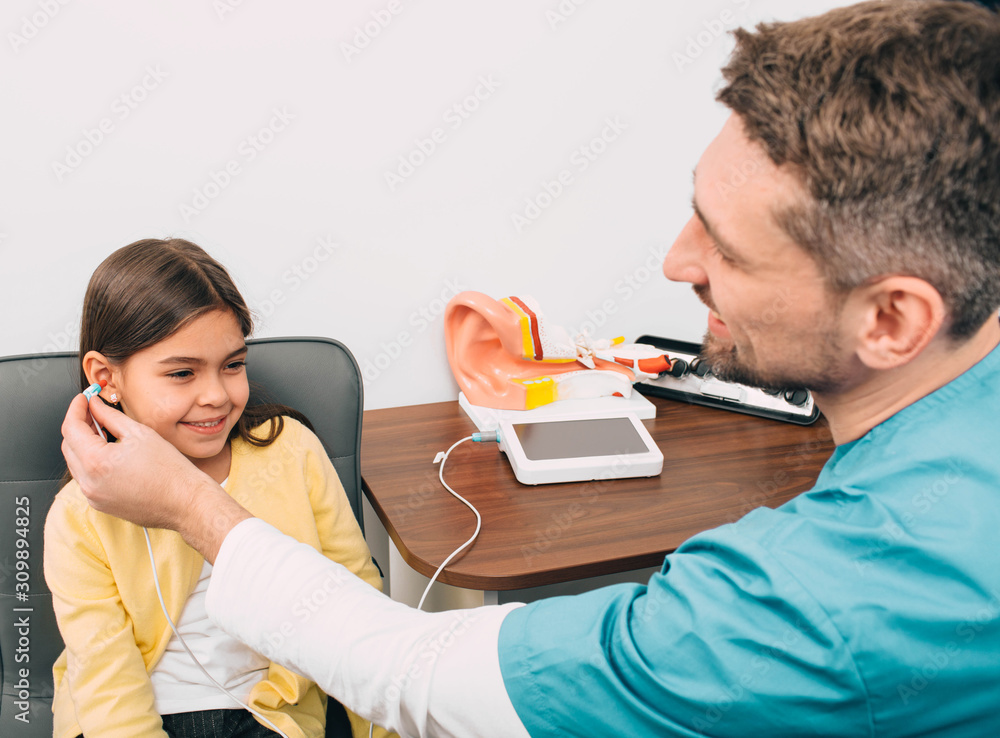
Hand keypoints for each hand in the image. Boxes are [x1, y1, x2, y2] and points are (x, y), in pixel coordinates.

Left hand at [61, 393, 250, 561]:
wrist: (184, 502)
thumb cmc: (169, 471)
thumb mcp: (140, 433)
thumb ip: (111, 416)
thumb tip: (96, 406)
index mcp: (97, 462)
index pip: (71, 428)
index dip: (76, 409)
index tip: (83, 399)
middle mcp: (89, 482)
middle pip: (68, 446)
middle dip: (77, 425)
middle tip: (92, 411)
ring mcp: (93, 496)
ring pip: (76, 463)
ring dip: (83, 444)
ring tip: (102, 431)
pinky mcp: (100, 504)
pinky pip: (86, 478)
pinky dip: (91, 462)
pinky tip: (108, 453)